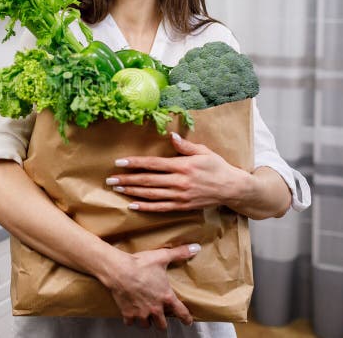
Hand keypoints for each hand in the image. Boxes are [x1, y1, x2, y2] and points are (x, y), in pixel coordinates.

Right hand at [101, 243, 198, 327]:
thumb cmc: (140, 264)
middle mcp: (155, 308)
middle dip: (162, 323)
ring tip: (145, 316)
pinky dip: (130, 319)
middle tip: (161, 319)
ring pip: (146, 325)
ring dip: (146, 321)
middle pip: (162, 325)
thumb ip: (179, 253)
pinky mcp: (127, 313)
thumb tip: (195, 247)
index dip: (186, 319)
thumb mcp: (162, 257)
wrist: (119, 270)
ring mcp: (141, 312)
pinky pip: (130, 322)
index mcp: (165, 297)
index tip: (187, 321)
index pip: (181, 312)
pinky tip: (130, 314)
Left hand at [105, 132, 249, 211]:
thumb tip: (171, 135)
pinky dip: (146, 208)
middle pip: (148, 180)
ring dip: (132, 192)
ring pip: (151, 194)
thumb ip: (185, 146)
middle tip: (110, 179)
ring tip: (117, 189)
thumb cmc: (217, 166)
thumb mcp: (203, 151)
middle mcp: (179, 181)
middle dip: (127, 179)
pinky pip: (161, 208)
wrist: (232, 188)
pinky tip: (133, 205)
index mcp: (182, 166)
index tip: (119, 162)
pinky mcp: (182, 206)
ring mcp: (180, 196)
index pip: (153, 164)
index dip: (135, 163)